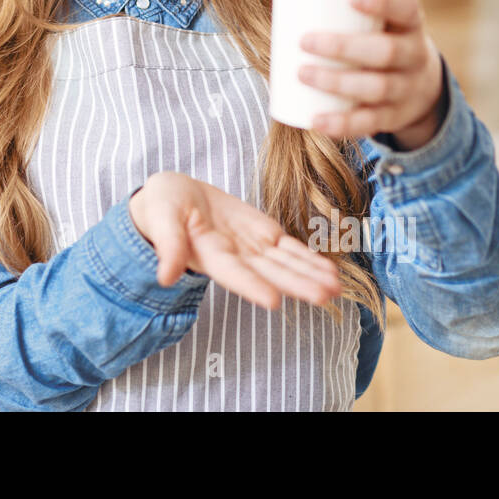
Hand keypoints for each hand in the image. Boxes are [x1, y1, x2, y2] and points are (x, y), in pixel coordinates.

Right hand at [128, 171, 342, 308]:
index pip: (232, 272)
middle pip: (269, 274)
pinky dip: (310, 260)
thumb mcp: (161, 217)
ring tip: (337, 287)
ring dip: (311, 276)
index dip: (251, 286)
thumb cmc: (162, 207)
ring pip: (286, 264)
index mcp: (208, 254)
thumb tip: (165, 277)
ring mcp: (251, 248)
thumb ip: (168, 245)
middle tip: (325, 296)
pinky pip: (290, 250)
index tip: (273, 300)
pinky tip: (331, 272)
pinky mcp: (263, 235)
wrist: (174, 197)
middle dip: (297, 284)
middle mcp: (235, 258)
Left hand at [296, 0, 446, 149]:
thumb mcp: (374, 22)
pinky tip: (317, 120)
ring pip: (377, 88)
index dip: (383, 1)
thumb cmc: (380, 40)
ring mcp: (406, 89)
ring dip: (337, 82)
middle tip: (305, 41)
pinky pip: (370, 123)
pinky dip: (342, 124)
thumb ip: (333, 6)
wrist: (420, 86)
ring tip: (302, 73)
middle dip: (344, 47)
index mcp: (409, 23)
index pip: (406, 8)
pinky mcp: (393, 117)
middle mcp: (414, 56)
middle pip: (387, 51)